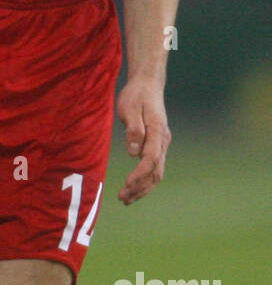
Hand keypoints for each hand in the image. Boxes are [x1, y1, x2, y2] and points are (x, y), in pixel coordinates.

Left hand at [116, 76, 170, 204]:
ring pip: (156, 173)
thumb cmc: (136, 95)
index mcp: (158, 132)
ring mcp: (162, 144)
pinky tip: (133, 189)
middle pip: (155, 172)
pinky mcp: (157, 146)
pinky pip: (153, 168)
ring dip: (142, 188)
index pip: (151, 159)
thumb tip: (133, 153)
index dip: (139, 174)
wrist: (148, 85)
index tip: (127, 183)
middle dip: (140, 188)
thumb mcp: (130, 108)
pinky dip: (144, 181)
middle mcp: (164, 141)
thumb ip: (133, 130)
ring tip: (125, 199)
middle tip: (122, 198)